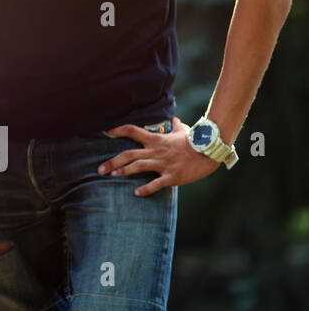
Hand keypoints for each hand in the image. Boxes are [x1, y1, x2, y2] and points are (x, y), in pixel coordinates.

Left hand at [98, 117, 219, 195]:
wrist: (210, 151)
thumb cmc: (195, 141)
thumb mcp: (183, 131)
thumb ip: (175, 126)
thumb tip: (174, 118)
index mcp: (156, 140)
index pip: (133, 131)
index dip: (118, 130)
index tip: (106, 132)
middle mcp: (156, 151)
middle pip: (129, 154)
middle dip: (113, 161)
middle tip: (100, 168)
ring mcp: (164, 164)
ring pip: (139, 166)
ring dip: (124, 171)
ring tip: (112, 175)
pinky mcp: (173, 176)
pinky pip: (156, 183)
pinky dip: (146, 188)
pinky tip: (137, 193)